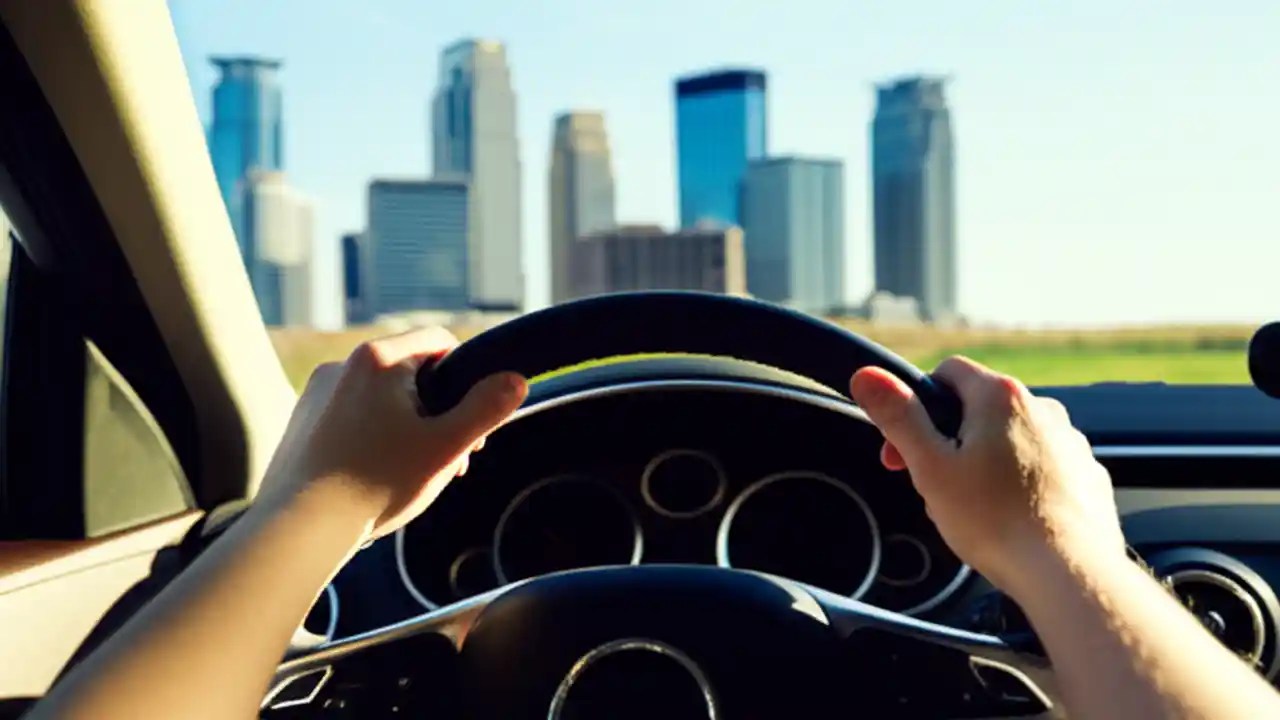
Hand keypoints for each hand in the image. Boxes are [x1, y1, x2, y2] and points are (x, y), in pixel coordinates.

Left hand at [258, 327, 526, 539]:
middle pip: (410, 373)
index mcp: (378, 359)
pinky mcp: (301, 422)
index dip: (466, 374)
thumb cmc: (376, 485)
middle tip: (452, 458)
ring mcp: (317, 394)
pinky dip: (373, 438)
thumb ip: (486, 410)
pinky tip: (377, 478)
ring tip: (415, 474)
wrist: (299, 527)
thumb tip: (516, 380)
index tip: (473, 417)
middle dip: (438, 411)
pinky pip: (352, 417)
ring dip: (407, 426)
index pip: (438, 340)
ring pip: (381, 398)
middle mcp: (342, 366)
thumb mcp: (446, 447)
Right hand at [848, 356, 1124, 597]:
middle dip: (949, 440)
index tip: (904, 447)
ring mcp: (1070, 442)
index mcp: (1000, 398)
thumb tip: (867, 375)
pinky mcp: (1087, 475)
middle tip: (933, 484)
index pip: (947, 372)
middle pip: (978, 408)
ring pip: (1011, 439)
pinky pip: (1043, 467)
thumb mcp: (930, 467)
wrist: (1070, 574)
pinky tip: (1011, 517)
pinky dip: (1022, 484)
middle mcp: (1044, 409)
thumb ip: (898, 417)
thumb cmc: (997, 522)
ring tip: (974, 508)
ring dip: (986, 462)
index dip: (916, 405)